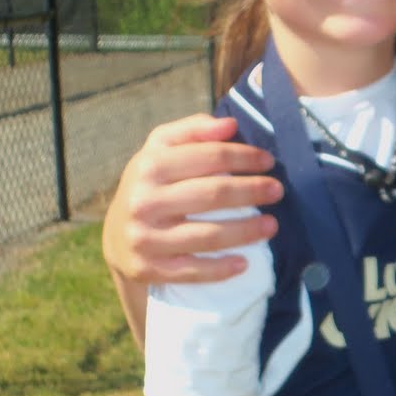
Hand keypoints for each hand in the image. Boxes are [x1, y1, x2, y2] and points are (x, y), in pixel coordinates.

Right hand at [102, 114, 283, 284]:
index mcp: (149, 166)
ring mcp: (146, 237)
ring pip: (207, 235)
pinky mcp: (149, 268)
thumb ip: (192, 131)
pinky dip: (221, 269)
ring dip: (246, 231)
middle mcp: (145, 201)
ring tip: (272, 226)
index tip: (268, 161)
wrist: (118, 234)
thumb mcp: (161, 150)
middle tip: (277, 191)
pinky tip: (244, 263)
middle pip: (212, 194)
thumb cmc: (151, 185)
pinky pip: (192, 271)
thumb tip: (230, 124)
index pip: (208, 156)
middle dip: (251, 191)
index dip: (243, 157)